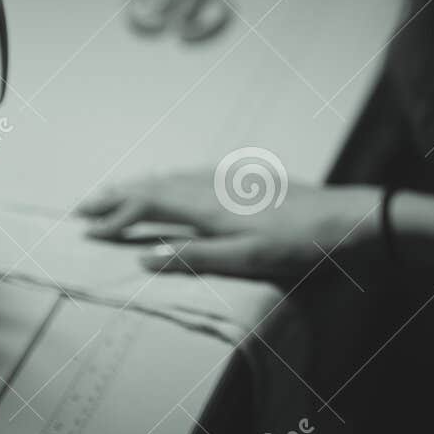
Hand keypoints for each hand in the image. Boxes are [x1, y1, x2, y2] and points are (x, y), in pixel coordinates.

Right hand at [74, 171, 383, 280]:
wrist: (347, 219)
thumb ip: (194, 256)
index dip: (116, 217)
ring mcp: (232, 179)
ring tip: (119, 192)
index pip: (148, 206)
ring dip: (142, 185)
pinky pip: (196, 174)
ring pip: (174, 177)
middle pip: (155, 186)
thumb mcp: (245, 259)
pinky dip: (172, 179)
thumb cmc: (299, 246)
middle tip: (85, 205)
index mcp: (207, 206)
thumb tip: (143, 256)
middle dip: (119, 195)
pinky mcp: (249, 180)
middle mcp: (214, 186)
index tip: (87, 229)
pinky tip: (175, 182)